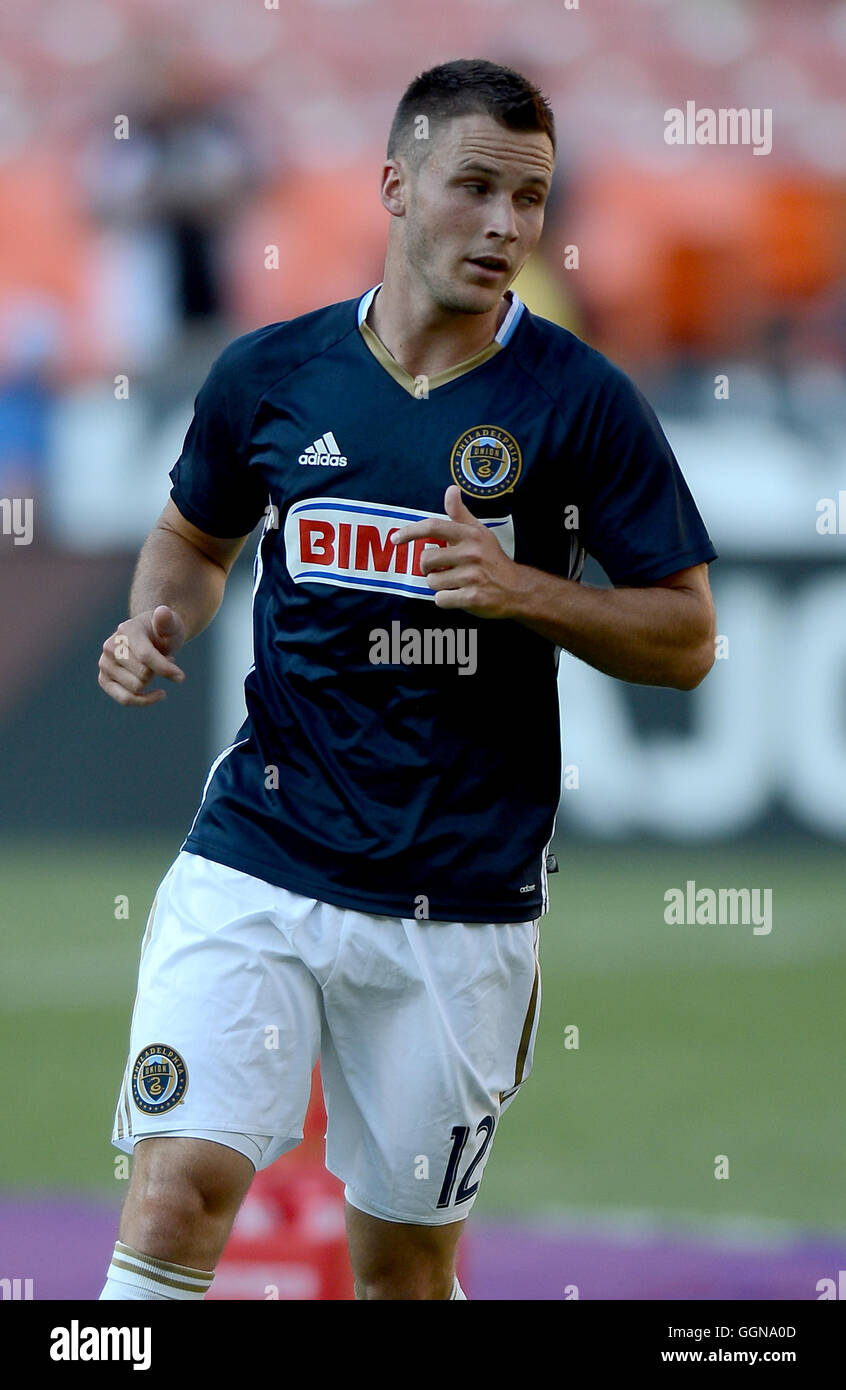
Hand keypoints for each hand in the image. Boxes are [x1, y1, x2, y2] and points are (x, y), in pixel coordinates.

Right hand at [98, 605, 185, 706]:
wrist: (150, 637)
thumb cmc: (163, 632)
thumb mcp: (172, 624)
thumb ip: (168, 621)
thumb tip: (162, 612)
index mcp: (126, 631)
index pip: (146, 656)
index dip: (166, 669)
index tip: (181, 677)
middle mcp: (110, 646)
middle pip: (143, 675)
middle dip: (159, 672)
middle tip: (165, 660)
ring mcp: (104, 663)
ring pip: (136, 688)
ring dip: (152, 682)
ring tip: (156, 668)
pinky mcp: (104, 680)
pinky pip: (125, 699)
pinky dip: (144, 701)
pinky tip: (159, 693)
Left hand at [390, 485, 525, 616]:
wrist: (518, 589)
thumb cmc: (493, 559)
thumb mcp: (479, 533)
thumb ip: (460, 514)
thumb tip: (451, 489)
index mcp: (470, 535)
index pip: (433, 527)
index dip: (410, 532)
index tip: (395, 539)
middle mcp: (471, 553)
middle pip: (426, 559)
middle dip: (428, 568)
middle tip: (443, 569)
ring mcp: (472, 576)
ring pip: (432, 582)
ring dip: (439, 585)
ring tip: (456, 582)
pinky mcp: (472, 598)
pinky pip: (440, 599)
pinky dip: (446, 599)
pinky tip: (460, 595)